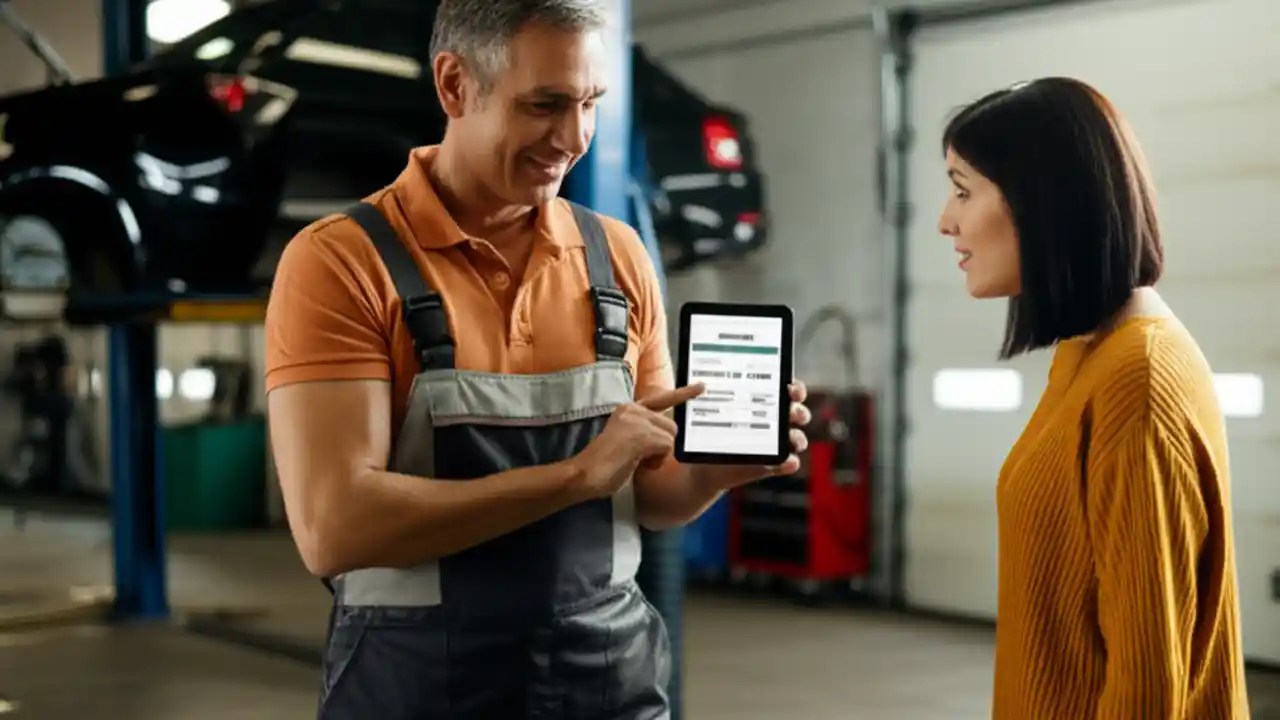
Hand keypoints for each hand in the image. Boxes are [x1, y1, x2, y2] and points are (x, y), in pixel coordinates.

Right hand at [568, 383, 705, 499]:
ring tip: (637, 461)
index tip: (701, 387)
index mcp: (629, 410)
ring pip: (671, 436)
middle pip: (671, 425)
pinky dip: (657, 461)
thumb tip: (666, 439)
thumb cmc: (604, 465)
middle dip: (663, 446)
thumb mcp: (627, 442)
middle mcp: (633, 409)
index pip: (661, 398)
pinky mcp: (641, 434)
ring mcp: (637, 419)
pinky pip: (666, 446)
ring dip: (659, 455)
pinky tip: (638, 463)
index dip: (683, 393)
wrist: (583, 474)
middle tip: (642, 459)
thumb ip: (645, 434)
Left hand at [693, 380, 811, 490]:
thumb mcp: (706, 411)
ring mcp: (774, 444)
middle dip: (799, 412)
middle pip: (798, 413)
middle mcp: (774, 421)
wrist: (703, 464)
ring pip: (797, 438)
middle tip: (792, 412)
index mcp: (763, 402)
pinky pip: (787, 464)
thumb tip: (699, 384)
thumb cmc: (707, 430)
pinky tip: (786, 461)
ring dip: (798, 437)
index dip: (795, 388)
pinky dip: (790, 463)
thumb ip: (704, 396)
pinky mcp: (770, 465)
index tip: (790, 388)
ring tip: (790, 439)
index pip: (787, 390)